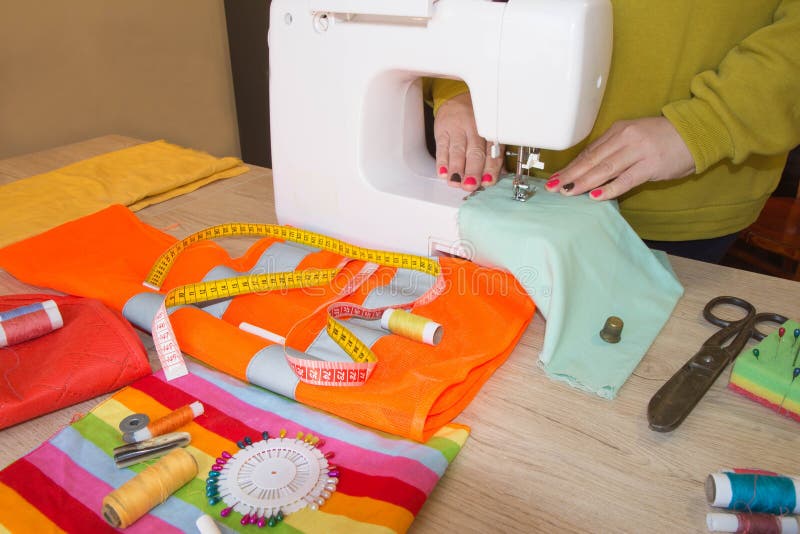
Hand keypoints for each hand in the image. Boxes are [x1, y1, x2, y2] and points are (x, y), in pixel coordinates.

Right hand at [434, 92, 504, 191]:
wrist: (457, 98)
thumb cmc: (476, 120)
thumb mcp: (488, 133)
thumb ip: (493, 155)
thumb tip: (500, 176)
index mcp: (489, 132)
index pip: (492, 152)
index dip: (490, 168)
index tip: (488, 181)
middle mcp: (474, 129)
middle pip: (475, 152)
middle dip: (473, 170)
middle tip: (470, 184)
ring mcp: (457, 129)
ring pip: (458, 151)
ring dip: (456, 168)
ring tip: (456, 182)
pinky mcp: (442, 130)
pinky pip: (442, 147)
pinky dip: (442, 161)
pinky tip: (443, 172)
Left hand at [544, 117, 695, 199]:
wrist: (697, 132)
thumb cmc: (664, 138)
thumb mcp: (634, 137)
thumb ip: (614, 150)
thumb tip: (589, 168)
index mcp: (619, 130)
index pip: (589, 151)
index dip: (571, 166)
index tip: (555, 177)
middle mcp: (626, 138)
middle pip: (591, 159)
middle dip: (570, 174)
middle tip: (553, 186)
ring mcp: (638, 151)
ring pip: (604, 169)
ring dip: (583, 182)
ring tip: (567, 191)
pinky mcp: (651, 165)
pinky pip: (625, 179)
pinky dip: (609, 188)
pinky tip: (595, 196)